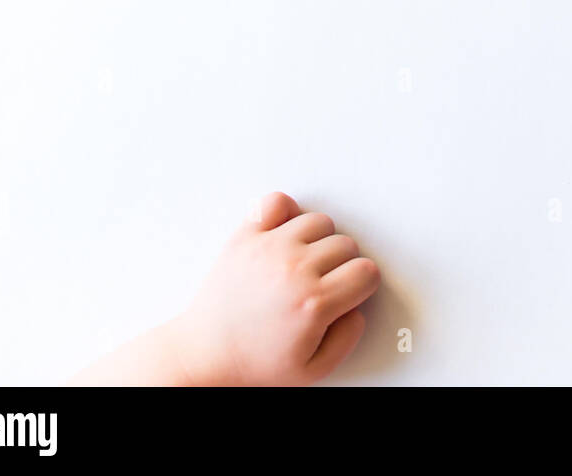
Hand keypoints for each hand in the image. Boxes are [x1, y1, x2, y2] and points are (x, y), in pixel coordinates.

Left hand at [165, 192, 379, 385]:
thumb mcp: (313, 369)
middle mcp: (294, 270)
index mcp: (313, 304)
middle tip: (323, 283)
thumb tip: (357, 307)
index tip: (348, 291)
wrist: (205, 355)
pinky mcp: (245, 237)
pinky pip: (277, 202)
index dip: (361, 284)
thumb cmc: (253, 362)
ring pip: (320, 221)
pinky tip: (284, 236)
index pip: (366, 271)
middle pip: (346, 245)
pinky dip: (286, 212)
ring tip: (304, 261)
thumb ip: (348, 338)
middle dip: (342, 265)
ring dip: (318, 240)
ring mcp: (268, 249)